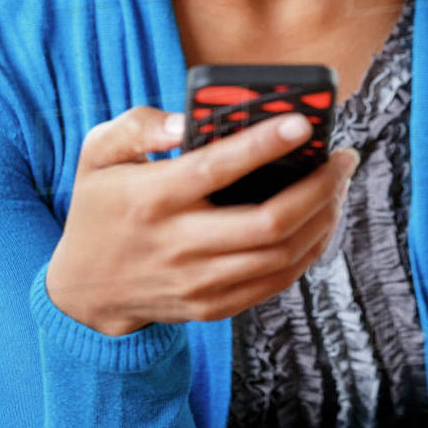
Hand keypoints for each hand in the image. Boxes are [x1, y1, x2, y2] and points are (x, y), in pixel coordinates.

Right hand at [45, 106, 358, 335]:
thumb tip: (185, 121)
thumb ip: (138, 126)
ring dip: (322, 217)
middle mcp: (179, 244)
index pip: (217, 169)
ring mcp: (199, 282)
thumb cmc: (99, 206)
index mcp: (152, 198)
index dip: (263, 145)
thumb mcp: (98, 153)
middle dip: (318, 187)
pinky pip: (276, 282)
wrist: (85, 290)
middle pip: (268, 222)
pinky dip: (308, 250)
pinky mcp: (213, 306)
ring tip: (338, 184)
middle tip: (342, 157)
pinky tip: (320, 220)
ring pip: (281, 255)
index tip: (302, 123)